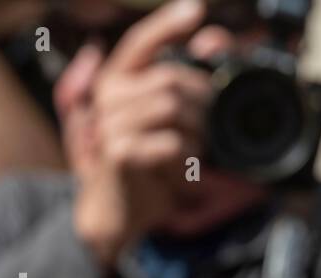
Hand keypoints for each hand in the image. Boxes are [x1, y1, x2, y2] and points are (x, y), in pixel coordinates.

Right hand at [71, 0, 212, 267]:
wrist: (117, 213)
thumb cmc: (146, 167)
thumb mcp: (165, 125)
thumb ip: (184, 84)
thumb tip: (213, 41)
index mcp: (117, 82)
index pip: (141, 44)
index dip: (167, 25)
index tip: (196, 11)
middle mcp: (107, 96)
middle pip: (171, 80)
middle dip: (201, 105)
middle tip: (208, 132)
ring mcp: (109, 124)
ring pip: (171, 108)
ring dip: (196, 134)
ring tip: (194, 153)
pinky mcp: (118, 152)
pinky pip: (169, 142)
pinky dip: (186, 157)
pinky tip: (182, 169)